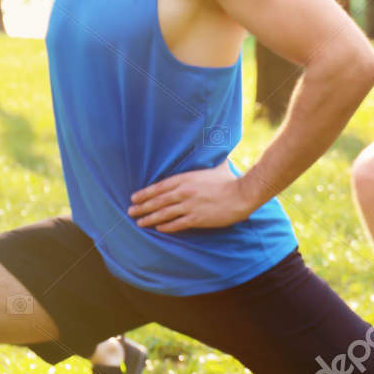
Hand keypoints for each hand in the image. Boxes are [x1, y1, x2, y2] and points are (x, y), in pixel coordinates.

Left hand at [129, 164, 258, 231]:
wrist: (242, 194)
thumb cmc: (229, 180)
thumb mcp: (215, 166)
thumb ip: (207, 160)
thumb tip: (210, 144)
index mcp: (186, 179)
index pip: (159, 187)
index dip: (145, 193)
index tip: (134, 198)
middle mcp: (184, 192)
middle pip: (158, 201)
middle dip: (142, 207)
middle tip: (131, 212)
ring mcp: (189, 206)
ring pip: (164, 214)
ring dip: (149, 218)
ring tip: (140, 222)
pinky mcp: (197, 218)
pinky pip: (176, 224)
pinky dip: (166, 226)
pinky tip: (158, 228)